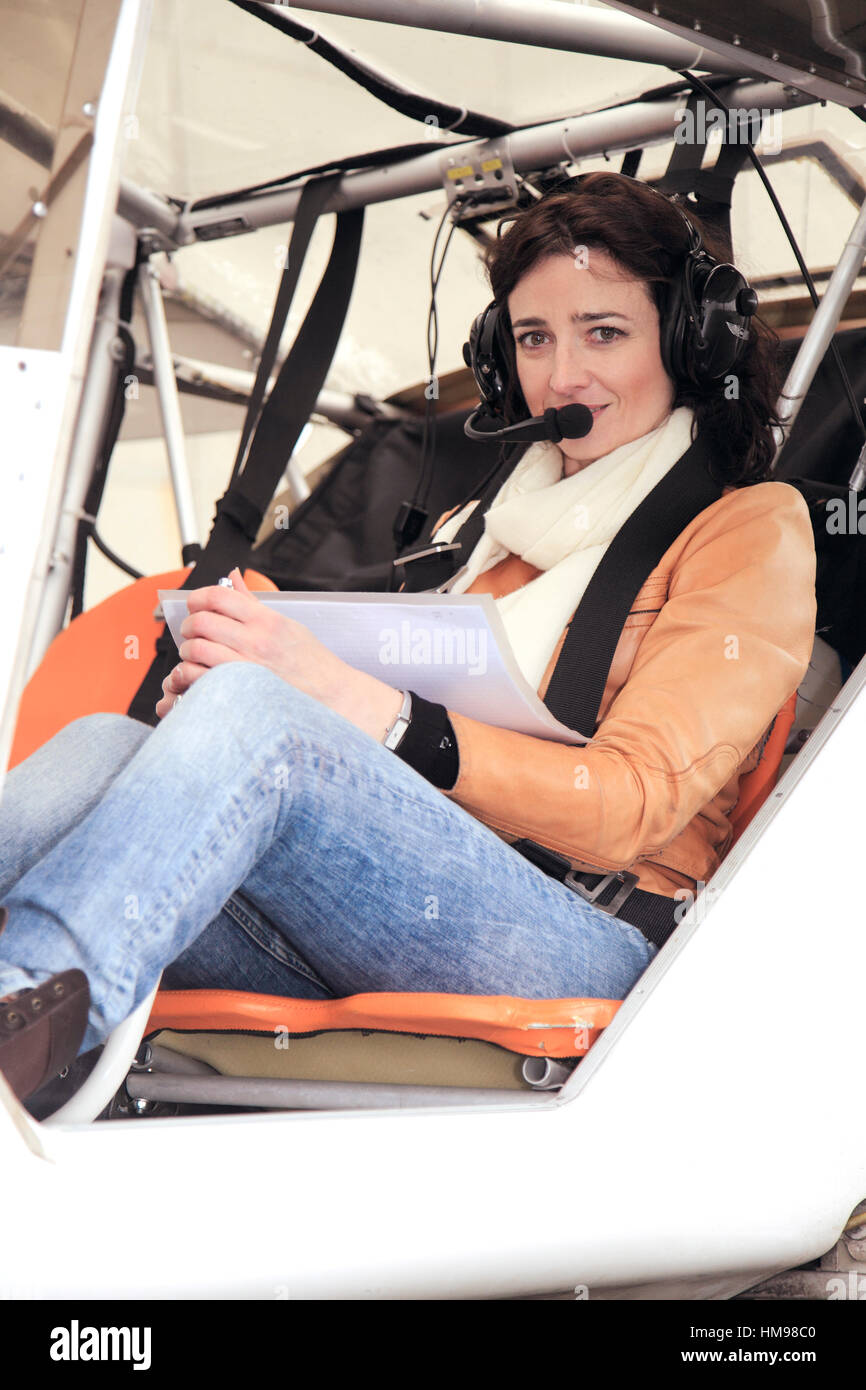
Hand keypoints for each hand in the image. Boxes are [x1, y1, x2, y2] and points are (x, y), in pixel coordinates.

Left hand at [155, 569, 403, 739]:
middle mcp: (256, 641)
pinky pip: (200, 677)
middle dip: (188, 625)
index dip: (197, 598)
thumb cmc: (312, 662)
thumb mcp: (287, 624)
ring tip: (193, 655)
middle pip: (201, 621)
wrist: (332, 695)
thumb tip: (232, 576)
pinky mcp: (240, 691)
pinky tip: (196, 675)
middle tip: (191, 632)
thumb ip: (252, 602)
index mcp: (266, 620)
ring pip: (196, 648)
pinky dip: (189, 675)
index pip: (218, 596)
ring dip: (187, 651)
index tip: (195, 606)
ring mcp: (247, 667)